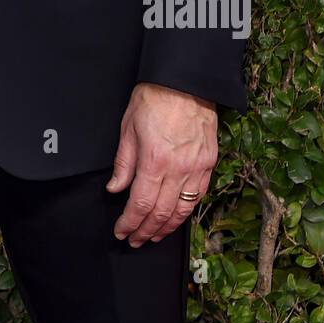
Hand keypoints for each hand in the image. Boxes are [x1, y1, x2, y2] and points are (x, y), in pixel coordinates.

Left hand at [106, 82, 217, 246]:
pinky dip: (186, 212)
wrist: (185, 82)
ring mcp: (197, 168)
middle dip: (145, 231)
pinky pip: (198, 196)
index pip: (140, 205)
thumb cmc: (155, 99)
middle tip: (134, 240)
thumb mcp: (128, 128)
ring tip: (153, 236)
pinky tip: (176, 218)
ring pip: (182, 211)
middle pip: (161, 214)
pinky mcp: (209, 164)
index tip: (121, 232)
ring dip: (167, 228)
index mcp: (154, 161)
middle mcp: (178, 170)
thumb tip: (114, 188)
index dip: (129, 223)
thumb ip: (123, 163)